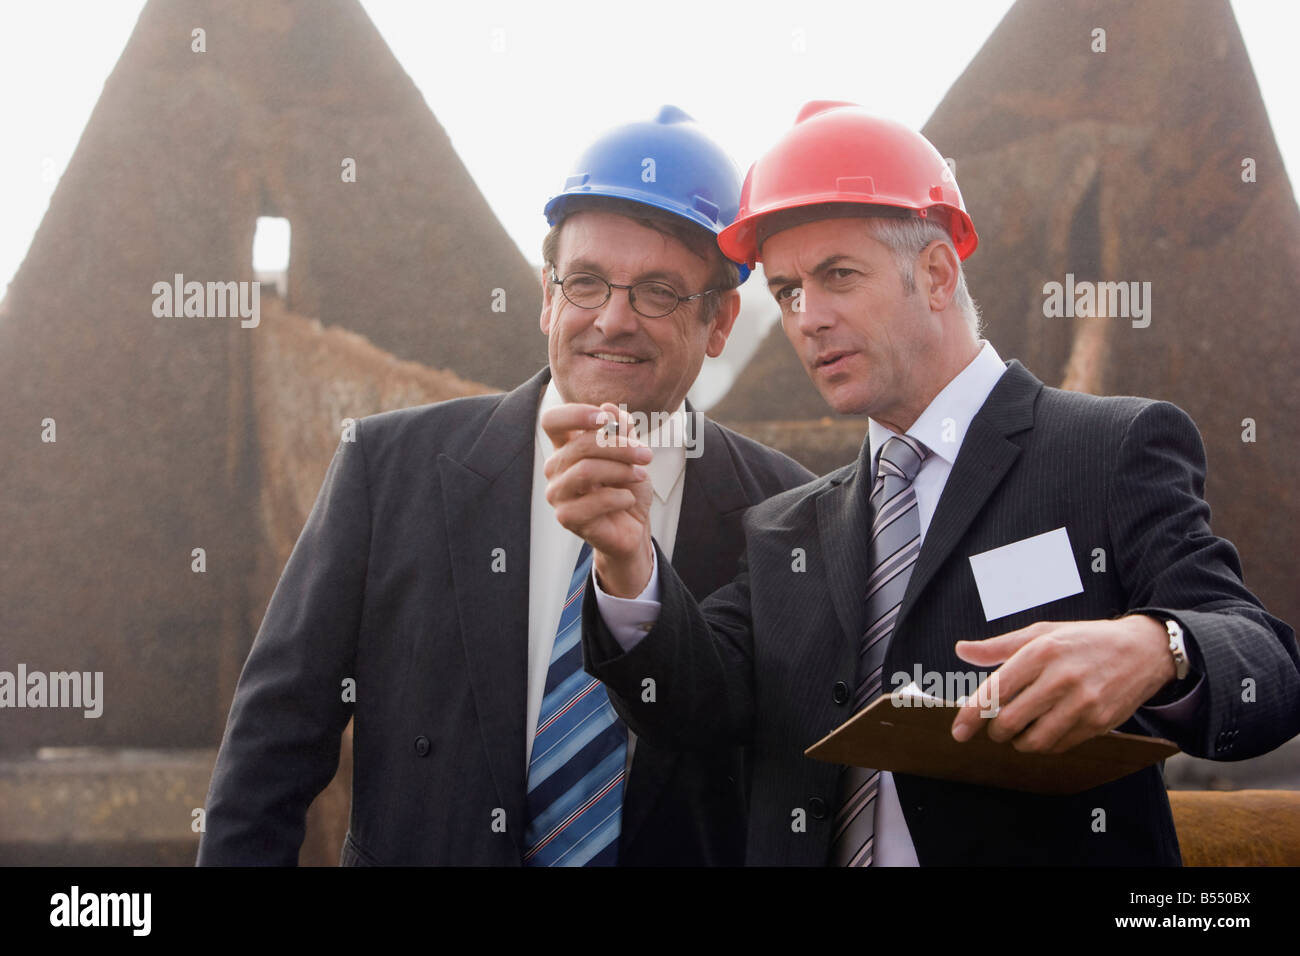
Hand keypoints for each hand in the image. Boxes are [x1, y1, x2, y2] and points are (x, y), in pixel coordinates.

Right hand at [542, 401, 653, 596]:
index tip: (604, 419)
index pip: (552, 421)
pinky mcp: (567, 517)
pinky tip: (627, 499)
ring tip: (640, 475)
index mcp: (566, 447)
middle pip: (580, 445)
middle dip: (620, 447)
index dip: (575, 414)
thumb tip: (609, 408)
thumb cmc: (626, 488)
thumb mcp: (631, 453)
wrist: (632, 527)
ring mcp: (558, 493)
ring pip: (586, 471)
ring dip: (621, 471)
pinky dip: (620, 497)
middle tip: (646, 454)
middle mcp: (556, 468)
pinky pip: (595, 501)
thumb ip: (621, 430)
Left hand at [949, 615, 1176, 753]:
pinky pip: (1059, 746)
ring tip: (1020, 729)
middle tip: (996, 725)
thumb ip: (998, 646)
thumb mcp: (1042, 632)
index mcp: (1041, 651)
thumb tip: (961, 650)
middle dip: (995, 729)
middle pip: (1010, 721)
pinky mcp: (1099, 722)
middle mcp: (1061, 678)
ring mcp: (1082, 703)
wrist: (1143, 650)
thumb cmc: (1085, 640)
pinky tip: (1045, 729)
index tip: (958, 731)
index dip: (971, 715)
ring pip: (1034, 740)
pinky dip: (1044, 744)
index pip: (996, 690)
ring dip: (1019, 741)